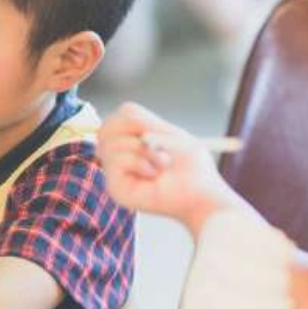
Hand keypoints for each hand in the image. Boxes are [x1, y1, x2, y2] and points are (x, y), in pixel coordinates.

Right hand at [95, 102, 240, 236]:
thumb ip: (145, 121)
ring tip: (161, 163)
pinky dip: (138, 162)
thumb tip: (123, 114)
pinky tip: (152, 174)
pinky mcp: (114, 188)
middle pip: (105, 126)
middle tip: (155, 145)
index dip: (133, 119)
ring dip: (141, 149)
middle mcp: (121, 156)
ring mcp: (116, 172)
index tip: (155, 130)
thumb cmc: (192, 169)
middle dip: (133, 130)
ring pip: (108, 143)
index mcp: (134, 141)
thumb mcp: (172, 134)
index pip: (117, 117)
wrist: (201, 194)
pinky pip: (115, 160)